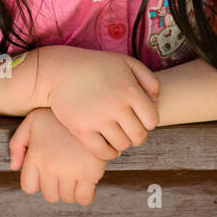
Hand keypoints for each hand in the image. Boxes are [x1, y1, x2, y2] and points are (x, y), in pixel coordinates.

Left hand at [9, 107, 110, 205]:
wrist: (88, 105)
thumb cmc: (59, 115)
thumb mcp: (33, 121)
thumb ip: (17, 143)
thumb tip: (14, 167)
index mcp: (35, 155)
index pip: (29, 187)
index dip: (37, 182)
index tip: (47, 173)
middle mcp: (50, 166)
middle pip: (50, 195)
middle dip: (56, 187)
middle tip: (63, 173)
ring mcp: (70, 171)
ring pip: (67, 198)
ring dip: (71, 190)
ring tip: (75, 174)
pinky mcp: (90, 172)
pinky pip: (84, 199)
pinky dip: (85, 195)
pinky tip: (87, 181)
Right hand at [38, 46, 159, 159]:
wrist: (60, 70)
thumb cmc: (95, 65)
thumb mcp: (125, 63)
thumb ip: (148, 79)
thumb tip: (157, 102)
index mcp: (130, 90)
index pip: (152, 121)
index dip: (148, 122)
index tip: (139, 119)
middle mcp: (116, 106)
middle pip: (139, 137)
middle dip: (136, 135)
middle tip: (128, 129)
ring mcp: (98, 119)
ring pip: (122, 145)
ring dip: (122, 143)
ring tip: (116, 134)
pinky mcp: (81, 129)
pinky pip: (103, 152)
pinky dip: (108, 153)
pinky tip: (107, 145)